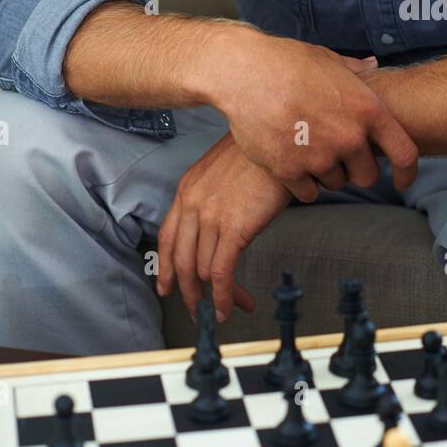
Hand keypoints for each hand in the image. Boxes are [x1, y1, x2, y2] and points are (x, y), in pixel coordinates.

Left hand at [156, 132, 291, 321]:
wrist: (281, 137)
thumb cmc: (262, 150)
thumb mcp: (227, 168)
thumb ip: (216, 194)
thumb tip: (225, 219)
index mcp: (187, 189)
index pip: (166, 237)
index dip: (166, 267)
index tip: (167, 286)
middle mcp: (192, 205)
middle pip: (180, 261)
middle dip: (188, 291)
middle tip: (197, 308)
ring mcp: (210, 217)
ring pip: (201, 271)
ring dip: (214, 296)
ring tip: (227, 309)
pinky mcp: (233, 229)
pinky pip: (221, 272)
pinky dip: (224, 296)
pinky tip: (231, 307)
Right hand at [209, 34, 418, 202]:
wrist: (243, 72)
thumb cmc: (287, 61)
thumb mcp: (329, 60)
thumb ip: (356, 71)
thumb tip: (373, 66)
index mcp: (367, 110)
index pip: (405, 153)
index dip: (407, 172)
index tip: (403, 182)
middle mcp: (349, 137)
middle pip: (367, 176)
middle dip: (356, 170)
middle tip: (338, 156)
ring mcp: (320, 156)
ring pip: (335, 184)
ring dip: (326, 174)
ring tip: (307, 150)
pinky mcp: (290, 170)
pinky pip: (308, 193)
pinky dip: (302, 184)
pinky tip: (292, 163)